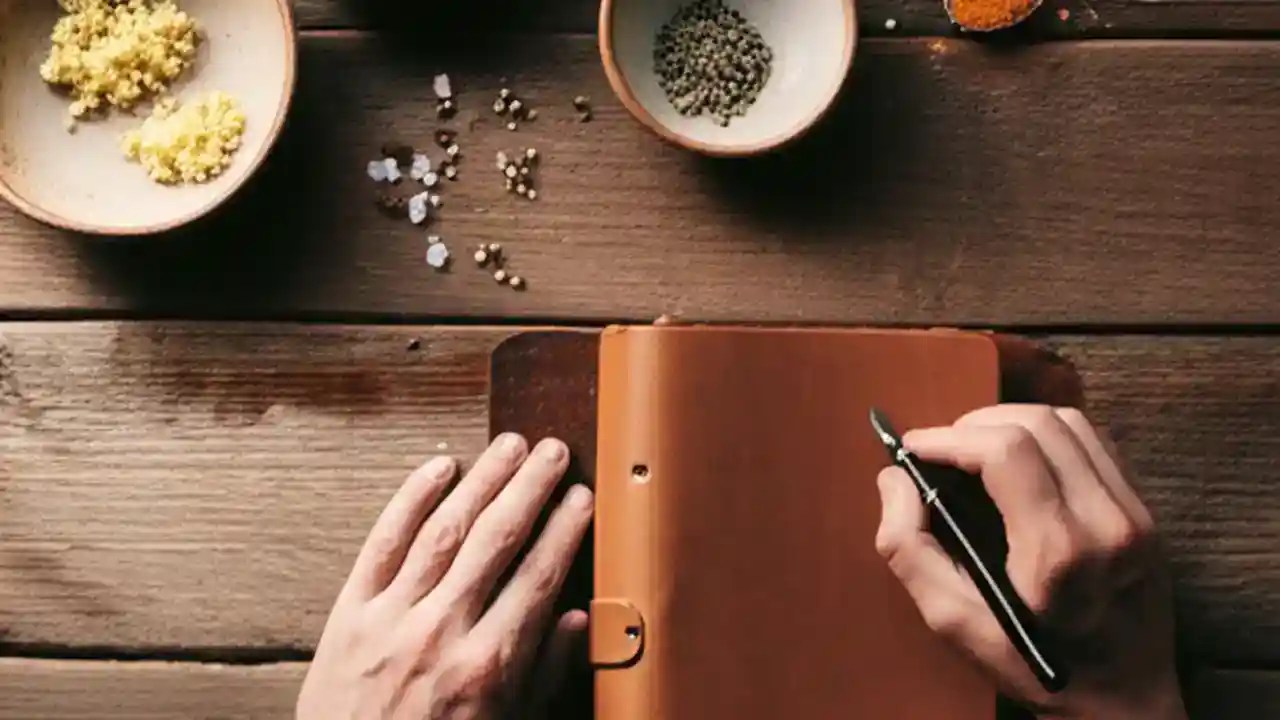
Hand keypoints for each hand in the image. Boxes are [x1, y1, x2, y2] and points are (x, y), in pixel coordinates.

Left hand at [297, 434, 593, 719]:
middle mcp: (441, 632)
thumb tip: (578, 618)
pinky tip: (440, 467)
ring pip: (445, 530)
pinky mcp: (350, 612)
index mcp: (487, 665)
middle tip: (553, 452)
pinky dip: (412, 499)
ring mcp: (391, 617)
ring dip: (482, 480)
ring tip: (509, 446)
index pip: (537, 578)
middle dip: (530, 488)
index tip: (582, 498)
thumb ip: (545, 672)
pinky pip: (383, 541)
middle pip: (496, 540)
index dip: (564, 530)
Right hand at [874, 405, 1185, 719]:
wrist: (1121, 700)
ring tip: (977, 447)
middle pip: (1037, 424)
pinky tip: (1022, 458)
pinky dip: (1048, 436)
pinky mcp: (1146, 511)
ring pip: (1070, 422)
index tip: (914, 448)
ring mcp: (1136, 514)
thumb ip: (909, 548)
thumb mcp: (954, 622)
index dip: (949, 437)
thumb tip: (893, 478)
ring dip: (1013, 421)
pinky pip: (1094, 443)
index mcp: (1060, 553)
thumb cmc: (1033, 665)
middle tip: (942, 449)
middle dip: (976, 423)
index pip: (1004, 451)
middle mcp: (1108, 523)